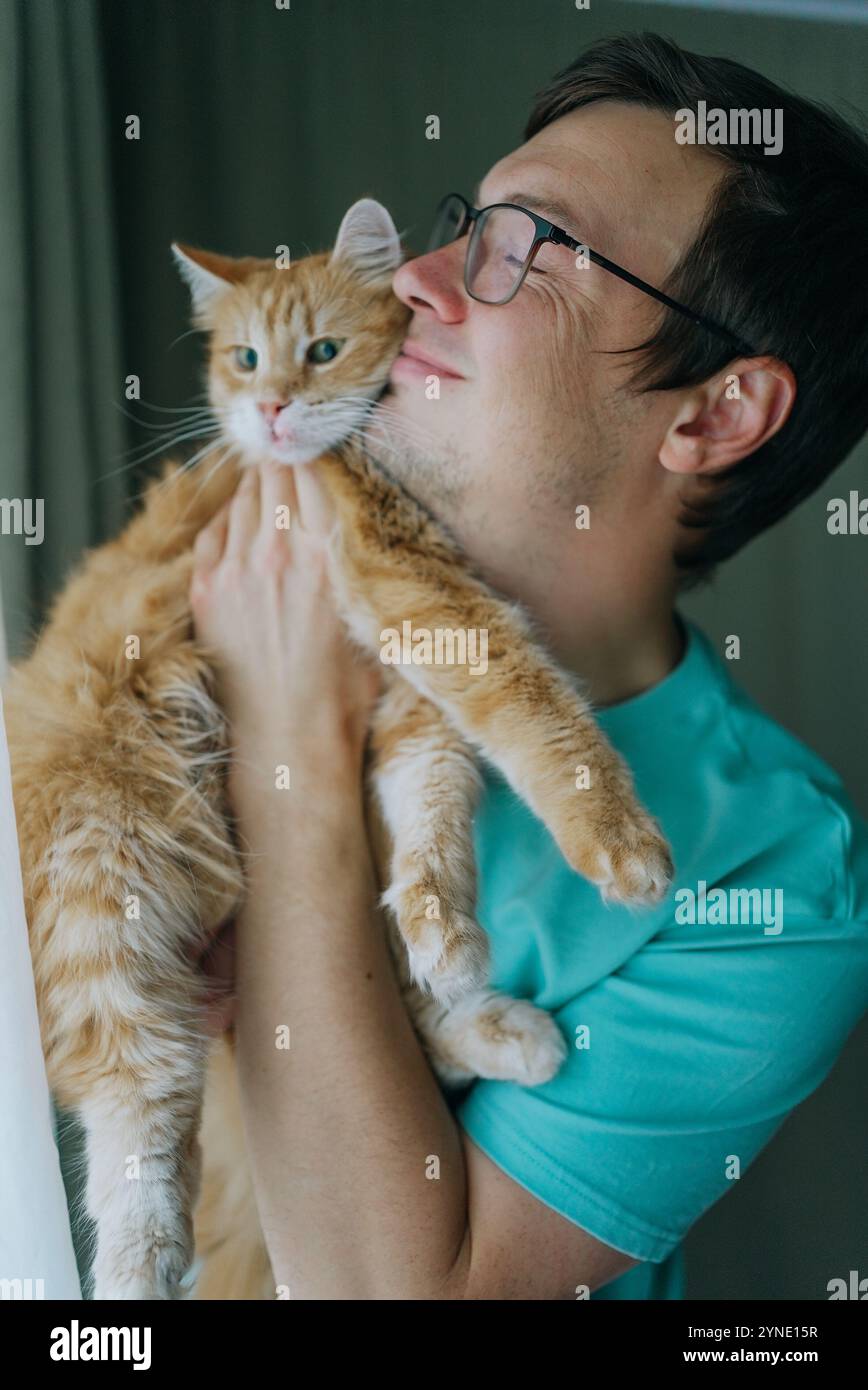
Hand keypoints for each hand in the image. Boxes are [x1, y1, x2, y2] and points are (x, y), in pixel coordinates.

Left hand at [189, 460, 380, 797]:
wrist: (290, 743)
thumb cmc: (346, 692)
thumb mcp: (374, 619)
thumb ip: (367, 565)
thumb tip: (376, 526)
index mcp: (327, 556)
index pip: (317, 469)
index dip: (321, 446)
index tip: (329, 436)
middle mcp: (277, 552)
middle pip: (278, 472)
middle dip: (290, 456)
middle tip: (301, 444)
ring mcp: (234, 570)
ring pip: (245, 495)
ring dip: (261, 481)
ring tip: (276, 475)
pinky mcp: (205, 590)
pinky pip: (215, 529)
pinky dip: (231, 514)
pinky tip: (246, 515)